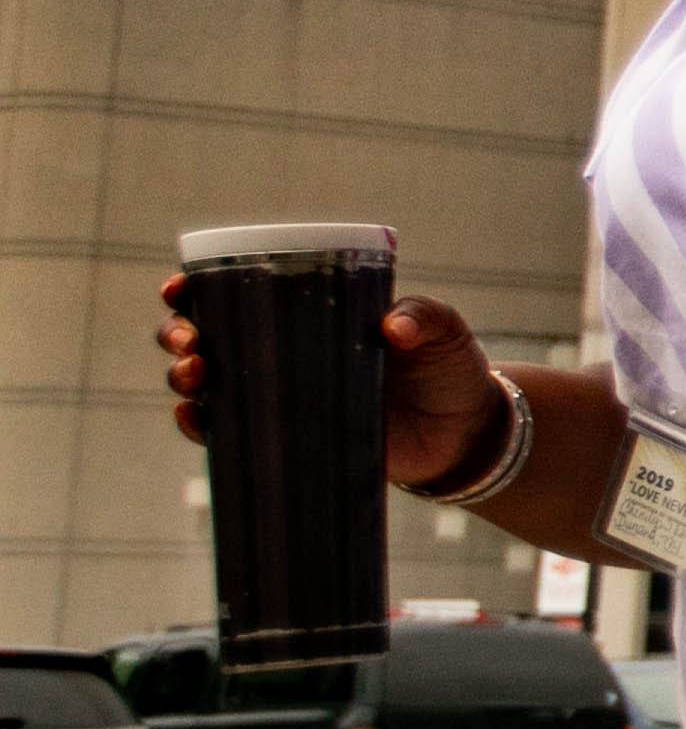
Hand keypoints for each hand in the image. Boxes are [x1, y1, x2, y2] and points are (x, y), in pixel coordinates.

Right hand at [160, 278, 513, 492]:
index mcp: (308, 316)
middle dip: (177, 334)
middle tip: (191, 340)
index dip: (194, 289)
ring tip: (197, 372)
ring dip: (182, 377)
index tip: (179, 287)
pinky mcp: (288, 441)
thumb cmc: (447, 368)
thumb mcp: (442, 330)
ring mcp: (279, 400)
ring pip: (204, 386)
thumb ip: (423, 317)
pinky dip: (201, 428)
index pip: (236, 296)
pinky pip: (229, 436)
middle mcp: (281, 356)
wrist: (466, 432)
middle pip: (202, 339)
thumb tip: (392, 326)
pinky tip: (195, 418)